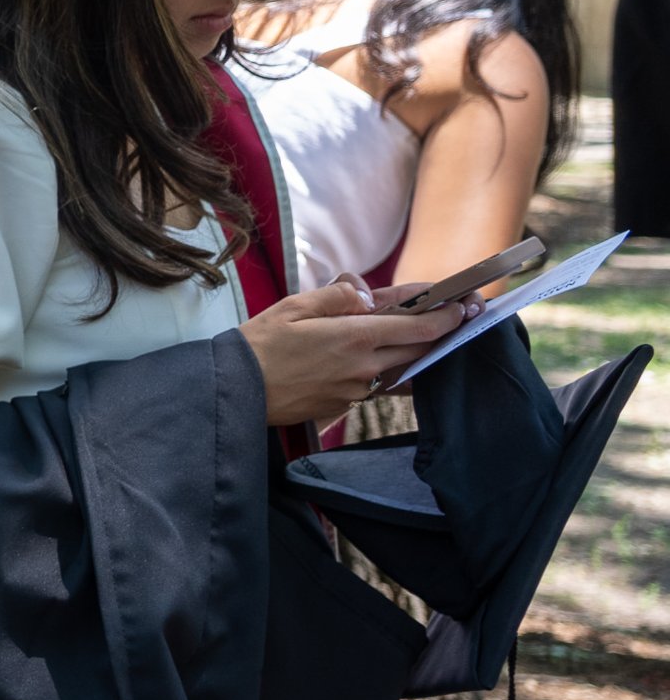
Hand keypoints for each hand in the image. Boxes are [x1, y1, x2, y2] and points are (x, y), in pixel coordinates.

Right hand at [239, 279, 464, 426]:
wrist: (236, 391)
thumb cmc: (259, 345)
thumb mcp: (294, 307)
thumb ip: (336, 296)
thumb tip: (365, 293)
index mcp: (354, 336)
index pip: (419, 327)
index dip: (447, 316)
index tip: (463, 306)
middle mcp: (363, 367)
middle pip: (419, 350)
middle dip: (440, 333)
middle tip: (454, 317)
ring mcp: (356, 390)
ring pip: (401, 371)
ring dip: (414, 355)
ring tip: (418, 340)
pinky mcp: (344, 406)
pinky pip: (374, 386)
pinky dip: (382, 371)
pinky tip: (371, 362)